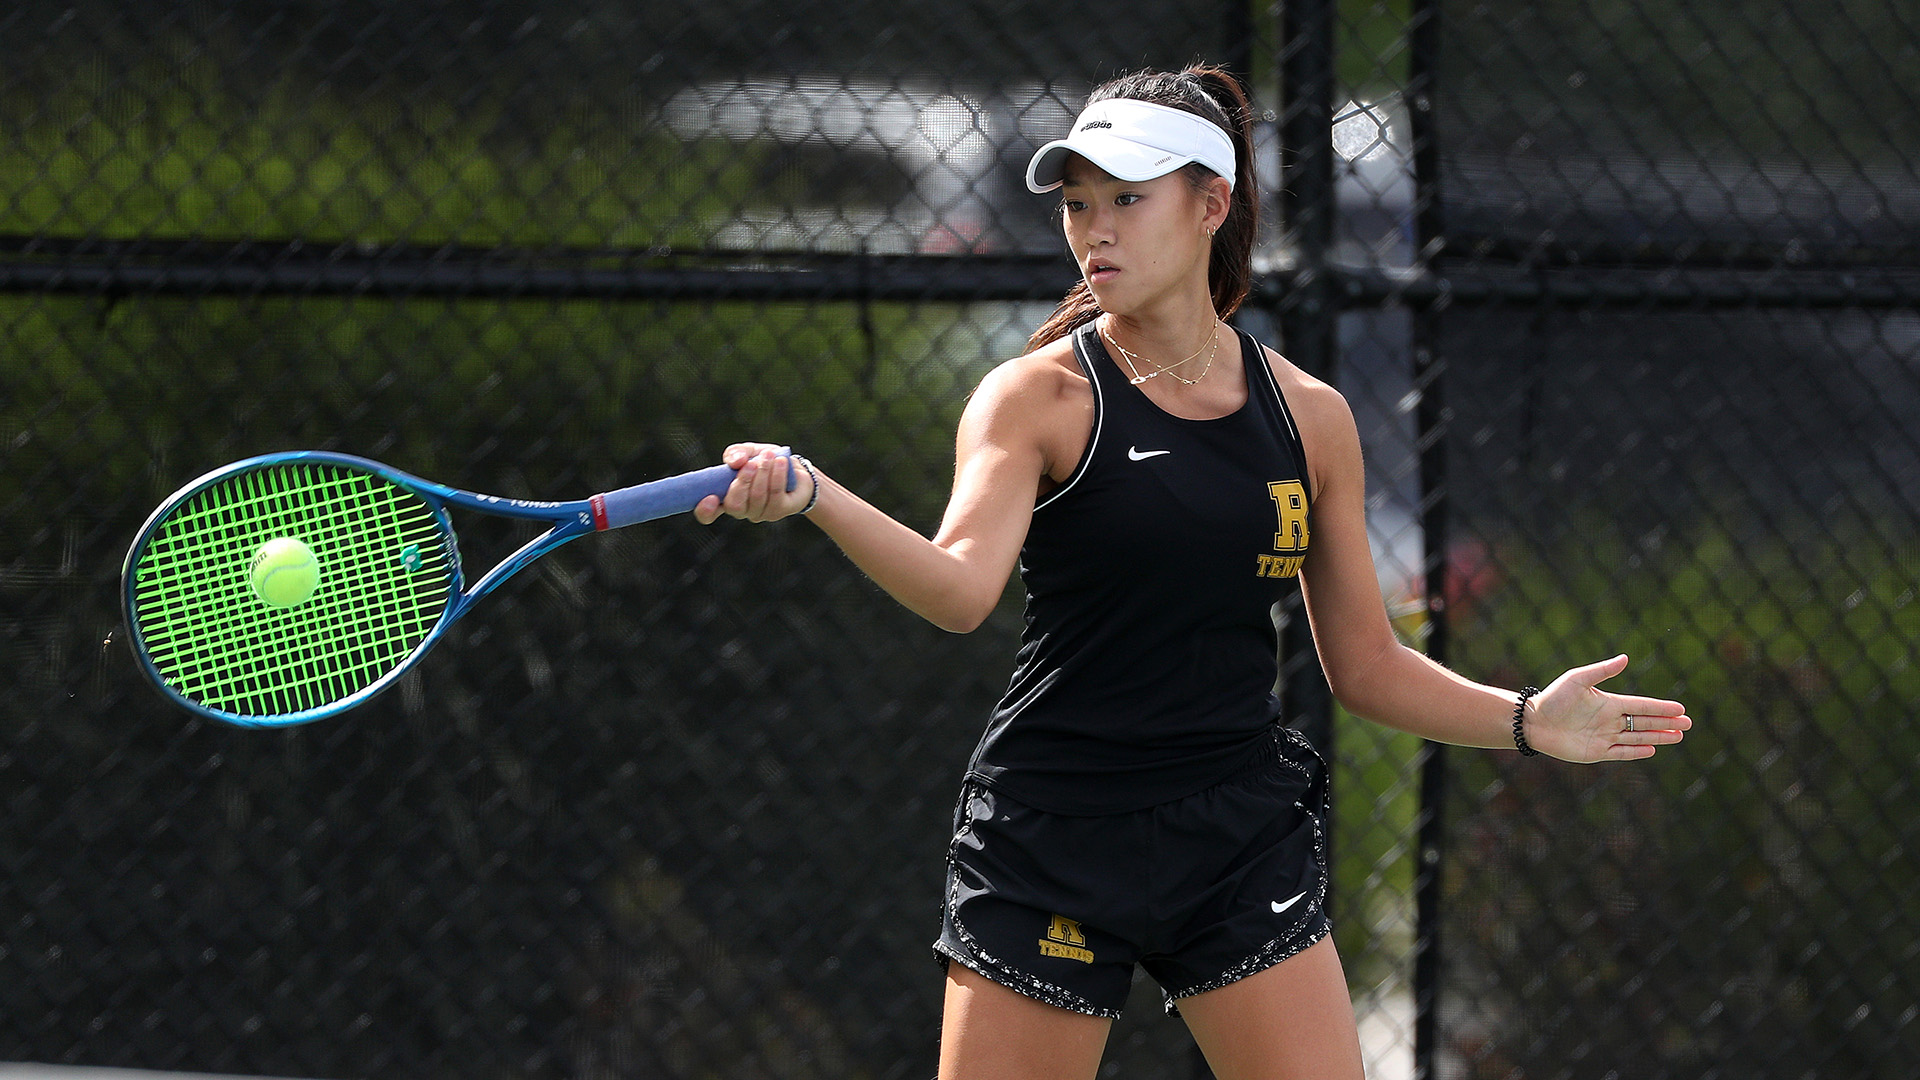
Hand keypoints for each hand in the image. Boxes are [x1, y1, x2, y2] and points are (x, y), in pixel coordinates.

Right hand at [692, 443, 814, 524]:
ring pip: (757, 497)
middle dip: (742, 482)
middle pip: (735, 505)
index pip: (708, 514)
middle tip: (751, 463)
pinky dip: (777, 475)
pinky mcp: (779, 510)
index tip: (710, 497)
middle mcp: (741, 510)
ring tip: (769, 455)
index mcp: (726, 497)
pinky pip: (775, 494)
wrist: (792, 467)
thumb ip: (735, 453)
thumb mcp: (747, 452)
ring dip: (763, 473)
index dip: (705, 511)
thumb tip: (736, 462)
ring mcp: (760, 513)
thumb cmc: (763, 461)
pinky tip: (780, 462)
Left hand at [1524, 654, 1690, 761]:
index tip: (1680, 709)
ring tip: (1678, 736)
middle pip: (1644, 722)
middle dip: (1667, 723)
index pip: (1641, 705)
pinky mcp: (1596, 752)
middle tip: (1688, 724)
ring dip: (1658, 737)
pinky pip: (1621, 752)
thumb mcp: (1577, 680)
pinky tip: (1653, 749)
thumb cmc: (1553, 698)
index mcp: (1608, 702)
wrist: (1532, 722)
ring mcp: (1604, 736)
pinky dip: (1637, 751)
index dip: (1661, 708)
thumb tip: (1625, 657)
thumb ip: (1602, 671)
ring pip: (1638, 738)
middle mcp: (1610, 720)